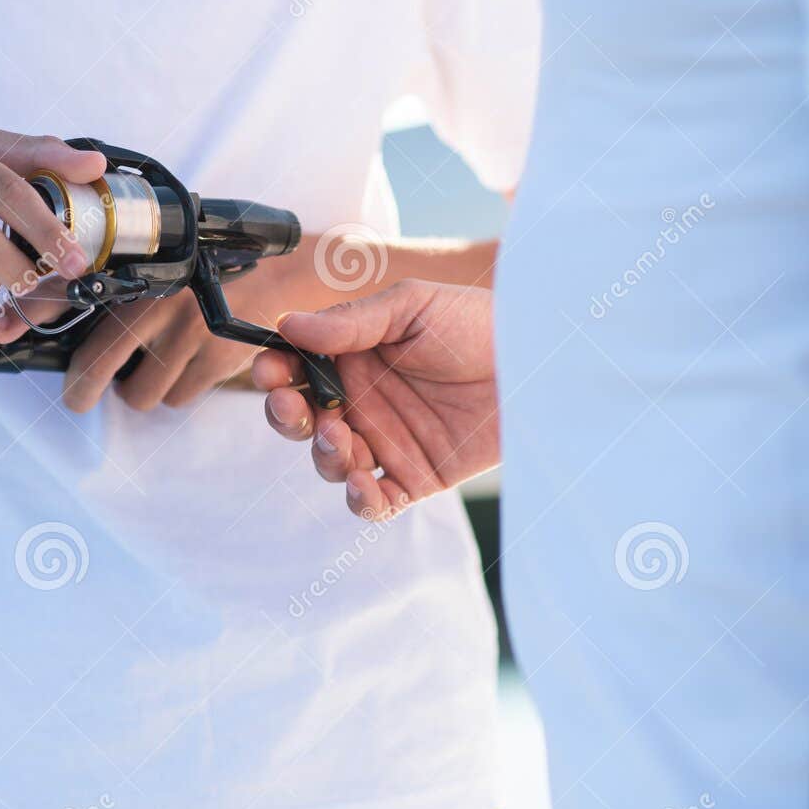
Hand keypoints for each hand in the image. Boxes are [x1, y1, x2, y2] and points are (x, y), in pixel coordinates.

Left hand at [54, 252, 337, 413]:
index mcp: (136, 268)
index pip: (68, 290)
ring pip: (139, 394)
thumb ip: (120, 279)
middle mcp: (155, 299)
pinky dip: (178, 390)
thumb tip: (61, 310)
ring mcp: (187, 332)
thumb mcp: (164, 257)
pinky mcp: (216, 358)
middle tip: (80, 397)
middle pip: (96, 368)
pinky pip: (177, 398)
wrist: (282, 270)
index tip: (3, 330)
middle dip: (81, 391)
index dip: (29, 310)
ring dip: (142, 389)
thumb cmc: (213, 263)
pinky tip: (188, 365)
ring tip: (156, 365)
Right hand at [251, 279, 498, 517]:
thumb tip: (289, 326)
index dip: (275, 373)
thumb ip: (350, 322)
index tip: (271, 371)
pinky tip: (362, 485)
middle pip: (301, 420)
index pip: (295, 369)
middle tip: (295, 408)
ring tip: (341, 439)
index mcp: (352, 357)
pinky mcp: (414, 477)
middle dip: (285, 417)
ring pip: (330, 462)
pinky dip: (359, 500)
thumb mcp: (411, 307)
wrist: (537, 363)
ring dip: (324, 455)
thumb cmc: (477, 323)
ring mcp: (385, 442)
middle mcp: (362, 401)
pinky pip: (374, 501)